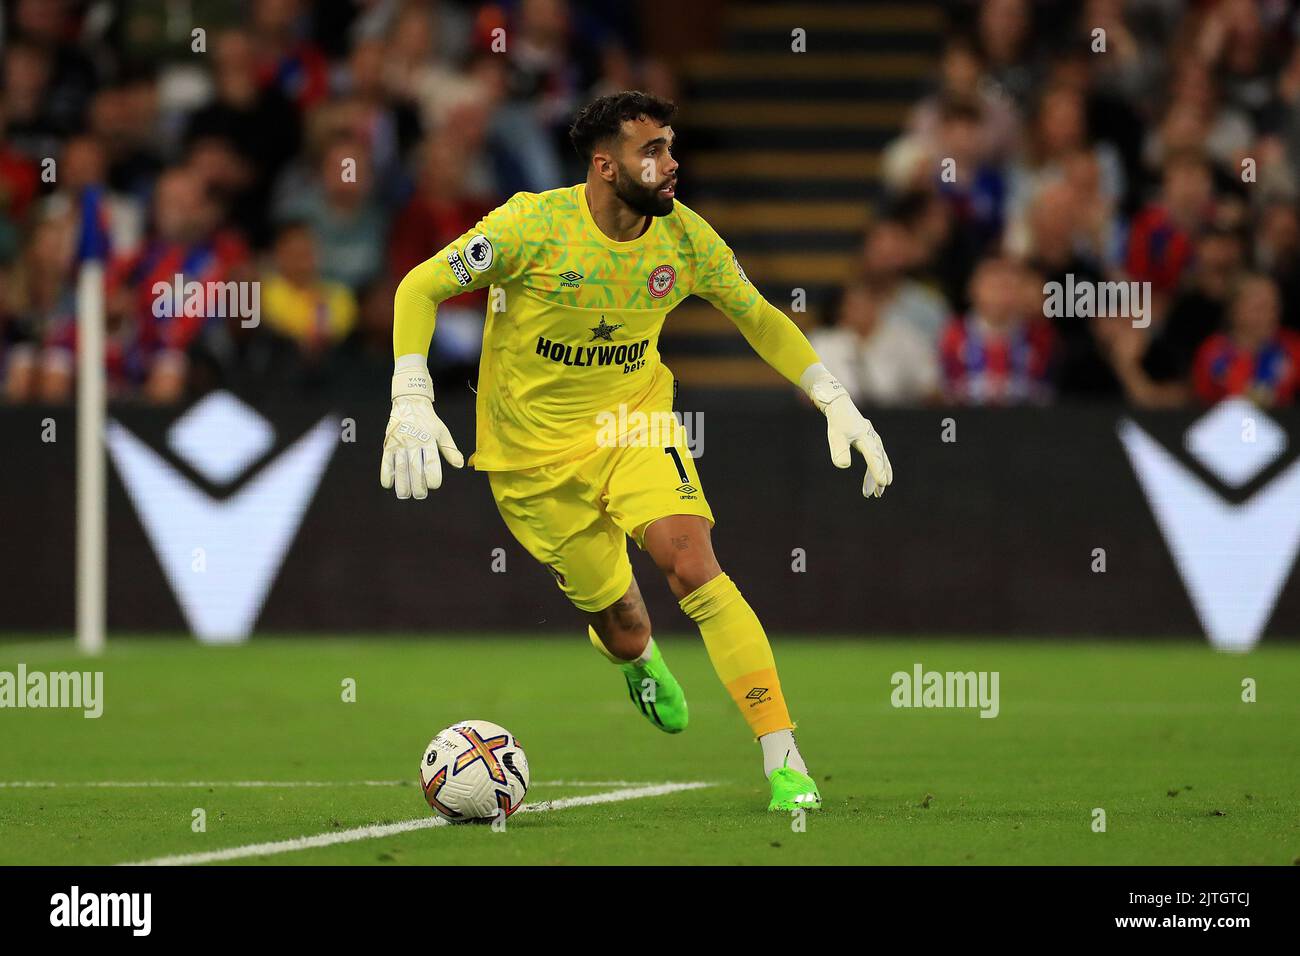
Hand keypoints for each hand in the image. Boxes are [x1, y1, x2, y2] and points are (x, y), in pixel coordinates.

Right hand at [381, 361, 463, 499]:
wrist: (410, 404)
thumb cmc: (428, 421)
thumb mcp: (442, 433)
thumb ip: (450, 450)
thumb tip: (460, 465)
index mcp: (429, 440)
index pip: (431, 461)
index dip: (433, 476)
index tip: (434, 486)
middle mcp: (414, 442)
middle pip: (415, 467)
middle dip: (417, 484)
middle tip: (420, 495)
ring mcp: (400, 444)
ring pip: (400, 467)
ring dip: (402, 483)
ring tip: (405, 495)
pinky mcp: (389, 444)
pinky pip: (386, 461)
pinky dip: (386, 473)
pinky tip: (388, 485)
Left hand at [807, 373, 892, 497]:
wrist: (840, 406)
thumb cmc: (837, 421)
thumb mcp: (836, 435)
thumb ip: (839, 450)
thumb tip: (844, 466)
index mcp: (865, 436)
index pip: (873, 456)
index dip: (877, 470)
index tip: (883, 482)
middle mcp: (872, 438)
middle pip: (880, 459)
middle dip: (881, 475)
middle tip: (881, 491)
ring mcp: (873, 439)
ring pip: (880, 459)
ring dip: (879, 474)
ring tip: (878, 493)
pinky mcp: (870, 441)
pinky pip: (876, 457)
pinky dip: (875, 468)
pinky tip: (874, 480)